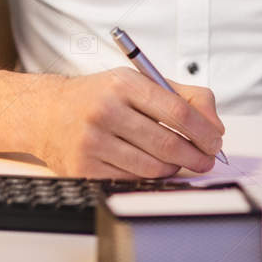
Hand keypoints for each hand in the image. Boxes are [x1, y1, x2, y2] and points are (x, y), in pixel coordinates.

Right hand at [32, 68, 223, 177]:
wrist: (46, 112)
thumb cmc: (97, 97)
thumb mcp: (135, 82)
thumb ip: (181, 95)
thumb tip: (214, 124)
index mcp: (122, 84)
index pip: (176, 110)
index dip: (203, 130)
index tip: (215, 140)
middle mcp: (105, 110)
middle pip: (167, 143)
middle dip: (196, 155)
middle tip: (205, 159)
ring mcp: (93, 140)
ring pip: (152, 166)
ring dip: (173, 168)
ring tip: (177, 161)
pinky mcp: (85, 166)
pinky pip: (132, 179)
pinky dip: (149, 177)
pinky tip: (150, 167)